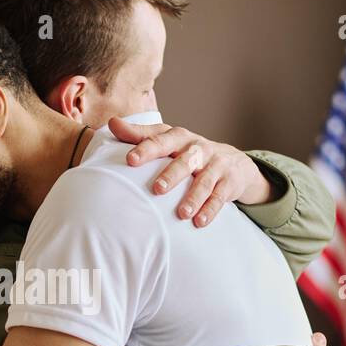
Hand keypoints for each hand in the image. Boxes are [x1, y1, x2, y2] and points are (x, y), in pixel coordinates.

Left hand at [109, 117, 271, 227]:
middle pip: (185, 160)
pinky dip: (210, 210)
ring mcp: (216, 165)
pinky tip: (199, 222)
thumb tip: (112, 123)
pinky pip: (220, 197)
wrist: (234, 163)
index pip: (161, 140)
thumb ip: (139, 134)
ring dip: (193, 198)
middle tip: (157, 189)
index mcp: (179, 138)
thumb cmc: (189, 152)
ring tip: (181, 214)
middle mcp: (198, 148)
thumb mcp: (167, 141)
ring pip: (204, 181)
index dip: (146, 149)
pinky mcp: (229, 182)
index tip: (130, 160)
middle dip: (171, 175)